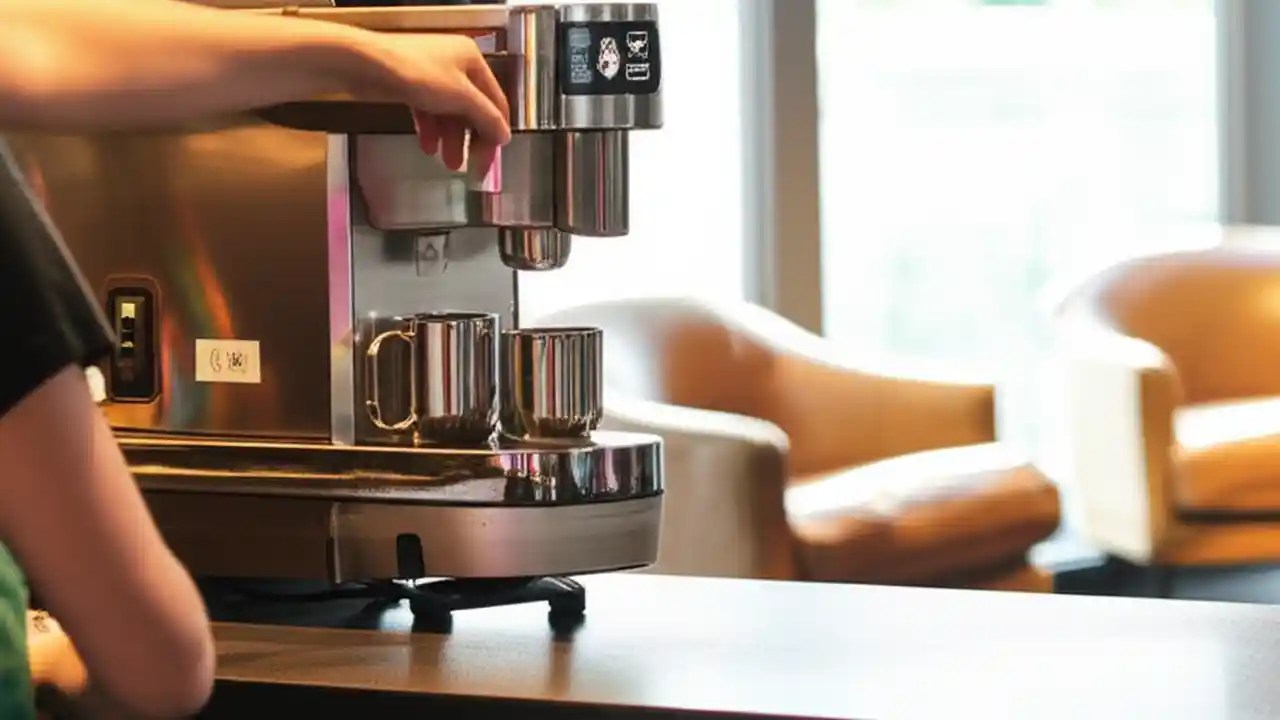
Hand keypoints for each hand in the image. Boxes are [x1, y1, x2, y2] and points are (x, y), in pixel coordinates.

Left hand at [356, 33, 510, 173]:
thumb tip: (505, 136)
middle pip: (472, 110)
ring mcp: (433, 74)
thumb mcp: (460, 97)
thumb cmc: (417, 73)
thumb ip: (486, 118)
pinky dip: (431, 129)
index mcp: (474, 61)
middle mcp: (457, 65)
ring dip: (450, 139)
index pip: (496, 102)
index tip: (491, 160)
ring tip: (448, 163)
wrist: (367, 63)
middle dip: (470, 140)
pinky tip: (428, 147)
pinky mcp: (412, 84)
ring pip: (450, 113)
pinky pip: (430, 111)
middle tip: (471, 167)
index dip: (495, 133)